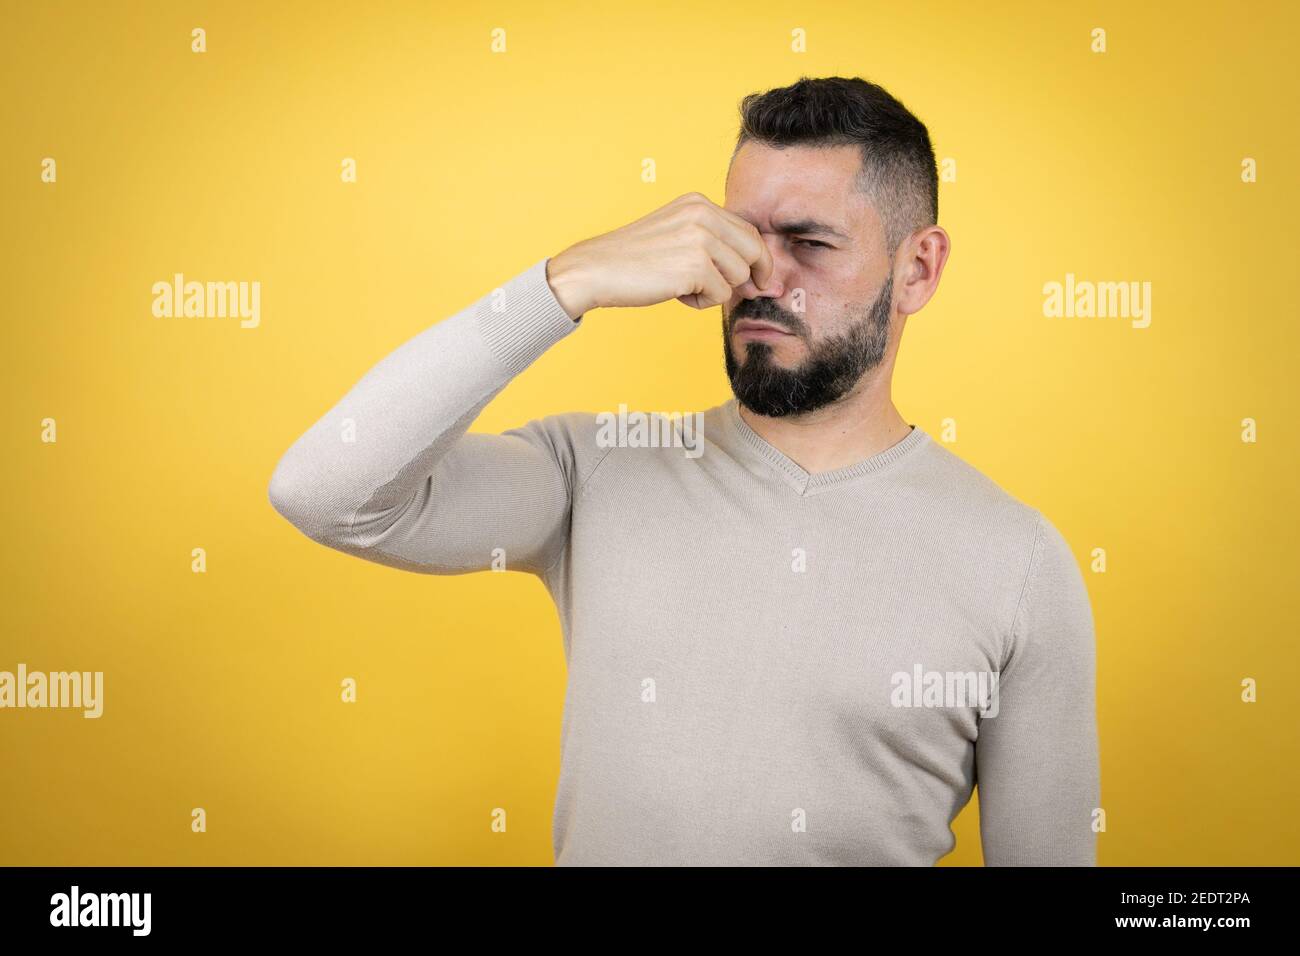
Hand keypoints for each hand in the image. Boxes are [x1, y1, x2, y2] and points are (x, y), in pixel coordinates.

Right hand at [545, 192, 777, 318]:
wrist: (595, 270)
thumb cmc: (633, 260)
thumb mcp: (675, 234)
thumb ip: (711, 240)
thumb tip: (756, 272)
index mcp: (698, 202)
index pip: (748, 230)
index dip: (759, 259)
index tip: (761, 280)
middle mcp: (702, 213)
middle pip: (754, 251)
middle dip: (753, 277)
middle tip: (746, 294)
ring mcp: (700, 238)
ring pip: (739, 275)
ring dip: (716, 290)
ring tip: (684, 286)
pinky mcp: (695, 265)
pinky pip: (720, 294)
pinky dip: (701, 302)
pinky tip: (675, 293)